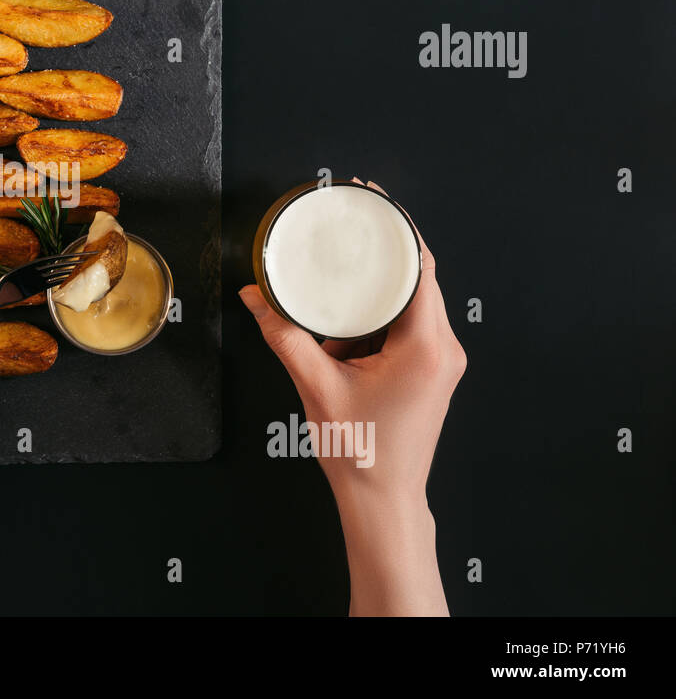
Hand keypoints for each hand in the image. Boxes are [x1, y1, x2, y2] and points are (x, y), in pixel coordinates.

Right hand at [240, 180, 464, 615]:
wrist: (383, 499)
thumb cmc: (360, 451)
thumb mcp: (314, 386)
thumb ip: (283, 335)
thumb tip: (256, 297)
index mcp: (425, 345)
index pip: (421, 266)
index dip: (399, 226)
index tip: (374, 199)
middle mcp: (443, 347)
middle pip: (419, 277)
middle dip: (381, 253)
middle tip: (349, 228)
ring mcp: (441, 359)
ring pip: (413, 301)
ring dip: (375, 293)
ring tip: (337, 292)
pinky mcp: (432, 369)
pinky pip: (408, 325)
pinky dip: (377, 317)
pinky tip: (344, 329)